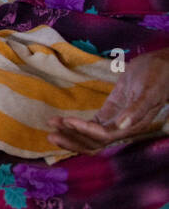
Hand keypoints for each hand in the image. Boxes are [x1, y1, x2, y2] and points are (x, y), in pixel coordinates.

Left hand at [48, 48, 168, 153]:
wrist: (160, 66)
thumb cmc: (156, 75)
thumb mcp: (148, 90)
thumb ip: (137, 110)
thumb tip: (123, 125)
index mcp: (133, 125)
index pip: (104, 135)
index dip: (84, 131)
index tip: (66, 120)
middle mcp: (123, 128)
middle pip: (95, 143)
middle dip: (72, 138)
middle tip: (51, 131)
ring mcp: (115, 122)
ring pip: (91, 138)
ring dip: (71, 136)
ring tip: (51, 128)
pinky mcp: (110, 114)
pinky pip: (92, 127)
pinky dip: (76, 128)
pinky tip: (62, 124)